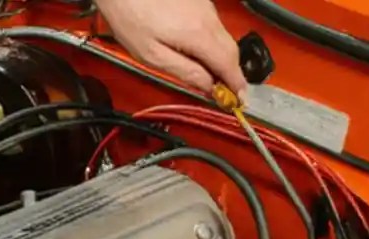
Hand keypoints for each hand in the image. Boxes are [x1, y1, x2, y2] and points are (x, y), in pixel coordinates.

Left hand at [95, 0, 246, 93]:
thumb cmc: (129, 14)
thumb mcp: (151, 54)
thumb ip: (184, 71)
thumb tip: (206, 86)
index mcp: (197, 35)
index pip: (228, 65)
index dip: (236, 84)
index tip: (240, 99)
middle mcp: (207, 17)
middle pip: (231, 51)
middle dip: (232, 73)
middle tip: (226, 91)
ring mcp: (205, 6)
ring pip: (224, 37)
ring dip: (222, 56)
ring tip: (210, 73)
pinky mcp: (199, 0)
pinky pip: (214, 25)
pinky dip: (213, 41)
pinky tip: (199, 49)